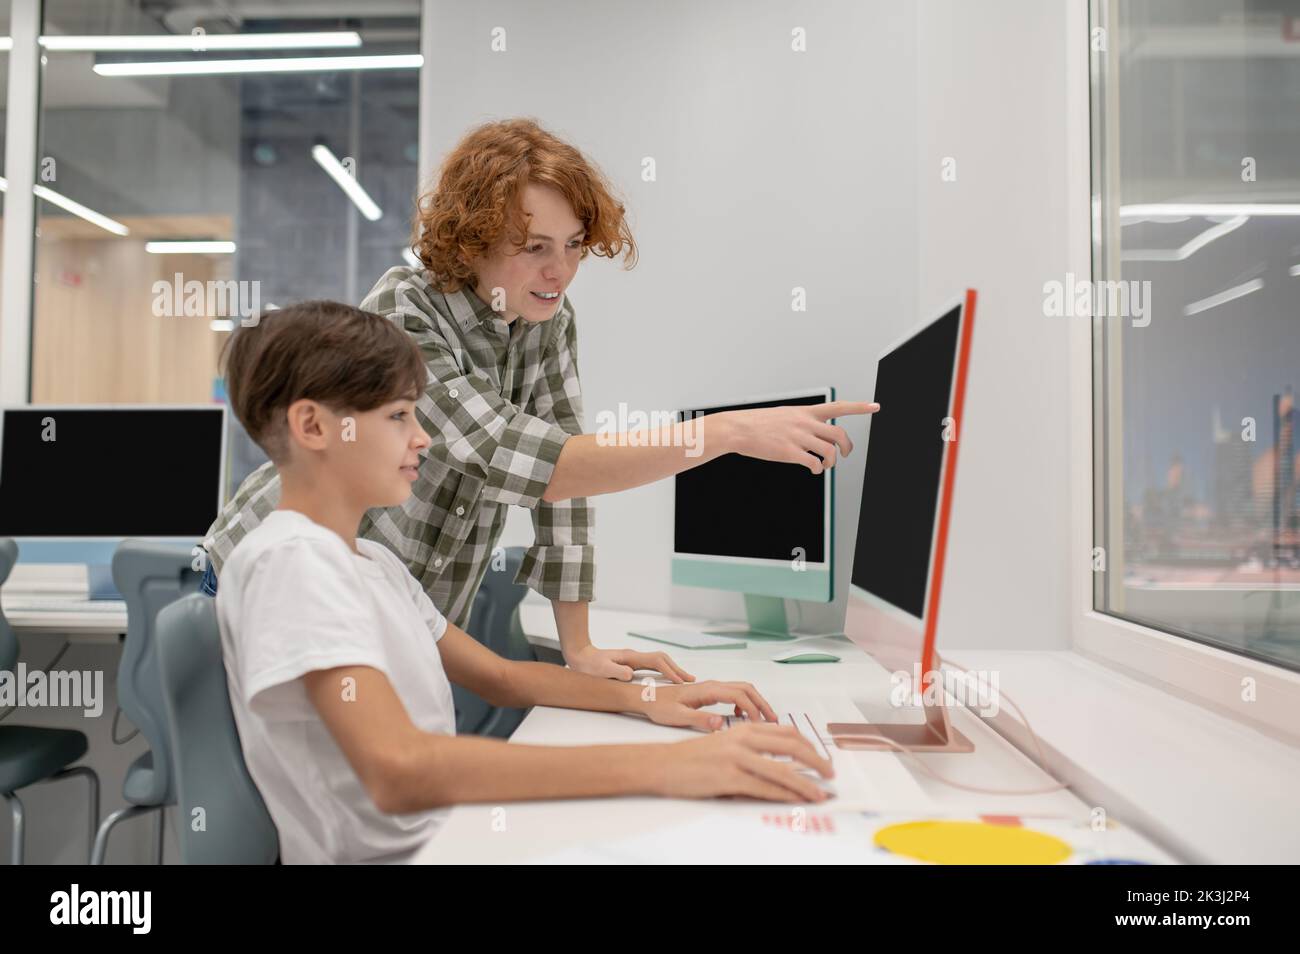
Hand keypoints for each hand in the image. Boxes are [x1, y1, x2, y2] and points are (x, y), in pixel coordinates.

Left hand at [566, 644, 694, 682]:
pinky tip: (668, 678)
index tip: (680, 682)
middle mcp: (635, 656)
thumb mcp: (601, 669)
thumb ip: (616, 671)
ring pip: (660, 661)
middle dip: (677, 669)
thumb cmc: (589, 665)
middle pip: (663, 659)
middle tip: (691, 681)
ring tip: (685, 680)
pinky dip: (665, 670)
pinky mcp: (633, 663)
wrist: (580, 657)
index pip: (657, 662)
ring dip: (673, 669)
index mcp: (631, 657)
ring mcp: (634, 658)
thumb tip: (630, 675)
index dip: (669, 671)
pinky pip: (654, 665)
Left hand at [642, 680, 776, 729]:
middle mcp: (712, 685)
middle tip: (774, 720)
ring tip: (764, 720)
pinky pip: (733, 693)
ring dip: (756, 702)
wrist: (647, 698)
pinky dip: (744, 702)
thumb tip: (721, 724)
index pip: (739, 696)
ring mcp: (711, 688)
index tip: (761, 726)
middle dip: (762, 703)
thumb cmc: (660, 707)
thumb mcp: (678, 717)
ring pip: (741, 689)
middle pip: (746, 689)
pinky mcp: (709, 693)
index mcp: (707, 690)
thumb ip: (700, 720)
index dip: (754, 710)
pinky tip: (740, 717)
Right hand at [649, 722, 834, 802]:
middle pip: (791, 748)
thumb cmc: (691, 757)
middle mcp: (742, 739)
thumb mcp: (724, 743)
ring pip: (781, 770)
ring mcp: (736, 758)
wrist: (662, 764)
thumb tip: (778, 763)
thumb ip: (750, 748)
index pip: (786, 733)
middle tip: (830, 773)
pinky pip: (763, 788)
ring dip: (805, 784)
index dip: (808, 746)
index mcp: (743, 729)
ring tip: (820, 794)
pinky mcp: (728, 778)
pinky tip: (794, 800)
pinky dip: (783, 795)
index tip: (821, 758)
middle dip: (816, 762)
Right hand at [719, 400, 878, 473]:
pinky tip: (812, 469)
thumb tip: (814, 433)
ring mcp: (798, 437)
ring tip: (824, 465)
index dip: (859, 407)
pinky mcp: (789, 452)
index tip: (875, 406)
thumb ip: (802, 421)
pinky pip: (813, 463)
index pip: (838, 407)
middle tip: (845, 454)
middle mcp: (805, 423)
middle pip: (839, 434)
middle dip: (848, 447)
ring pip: (829, 451)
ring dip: (831, 461)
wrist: (738, 428)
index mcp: (805, 412)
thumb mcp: (784, 415)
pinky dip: (816, 469)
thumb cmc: (757, 423)